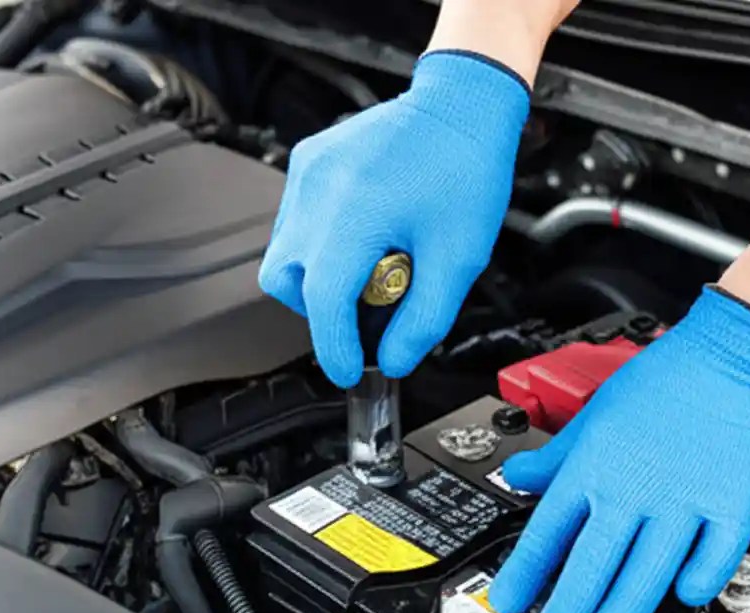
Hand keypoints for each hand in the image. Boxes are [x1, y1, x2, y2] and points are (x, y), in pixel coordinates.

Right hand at [258, 51, 529, 387]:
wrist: (461, 103)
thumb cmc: (465, 169)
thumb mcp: (459, 259)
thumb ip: (424, 320)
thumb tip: (394, 359)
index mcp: (354, 216)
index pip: (323, 303)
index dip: (334, 347)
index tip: (349, 371)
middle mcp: (319, 192)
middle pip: (285, 282)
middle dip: (319, 310)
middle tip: (366, 308)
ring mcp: (307, 174)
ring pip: (283, 252)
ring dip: (316, 276)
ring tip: (369, 265)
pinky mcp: (307, 161)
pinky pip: (294, 219)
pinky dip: (318, 242)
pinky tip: (362, 233)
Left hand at [488, 288, 749, 612]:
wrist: (738, 354)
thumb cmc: (667, 379)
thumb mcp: (595, 412)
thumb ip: (557, 455)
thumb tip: (520, 477)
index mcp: (595, 463)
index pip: (549, 528)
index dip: (526, 570)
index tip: (509, 600)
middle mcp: (635, 486)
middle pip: (593, 561)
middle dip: (568, 608)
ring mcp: (685, 499)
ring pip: (648, 570)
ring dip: (623, 612)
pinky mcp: (733, 506)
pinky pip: (713, 557)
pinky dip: (697, 581)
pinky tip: (685, 596)